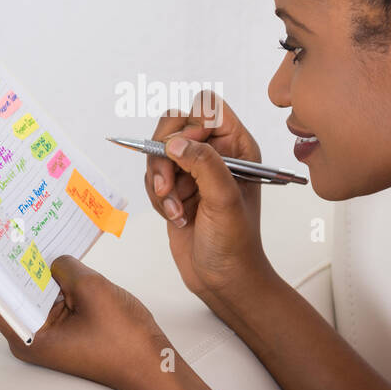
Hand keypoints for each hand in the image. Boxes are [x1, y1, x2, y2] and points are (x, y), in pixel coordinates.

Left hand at [0, 254, 167, 389]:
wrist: (155, 369)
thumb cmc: (125, 341)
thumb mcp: (93, 290)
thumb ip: (65, 267)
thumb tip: (53, 259)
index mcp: (27, 335)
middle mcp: (29, 335)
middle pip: (1, 291)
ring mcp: (46, 332)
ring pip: (26, 291)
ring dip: (23, 263)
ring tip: (17, 227)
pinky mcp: (63, 327)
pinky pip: (47, 295)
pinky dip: (47, 273)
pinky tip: (51, 247)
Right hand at [145, 91, 273, 303]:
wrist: (223, 280)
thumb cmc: (236, 244)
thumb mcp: (225, 201)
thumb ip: (204, 165)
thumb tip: (175, 143)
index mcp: (238, 147)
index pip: (208, 109)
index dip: (191, 125)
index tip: (185, 153)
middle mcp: (216, 153)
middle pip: (175, 124)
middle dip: (165, 155)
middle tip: (169, 185)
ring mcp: (194, 170)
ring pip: (159, 151)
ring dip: (160, 182)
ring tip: (176, 210)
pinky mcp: (176, 187)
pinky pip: (152, 176)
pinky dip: (158, 197)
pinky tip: (175, 217)